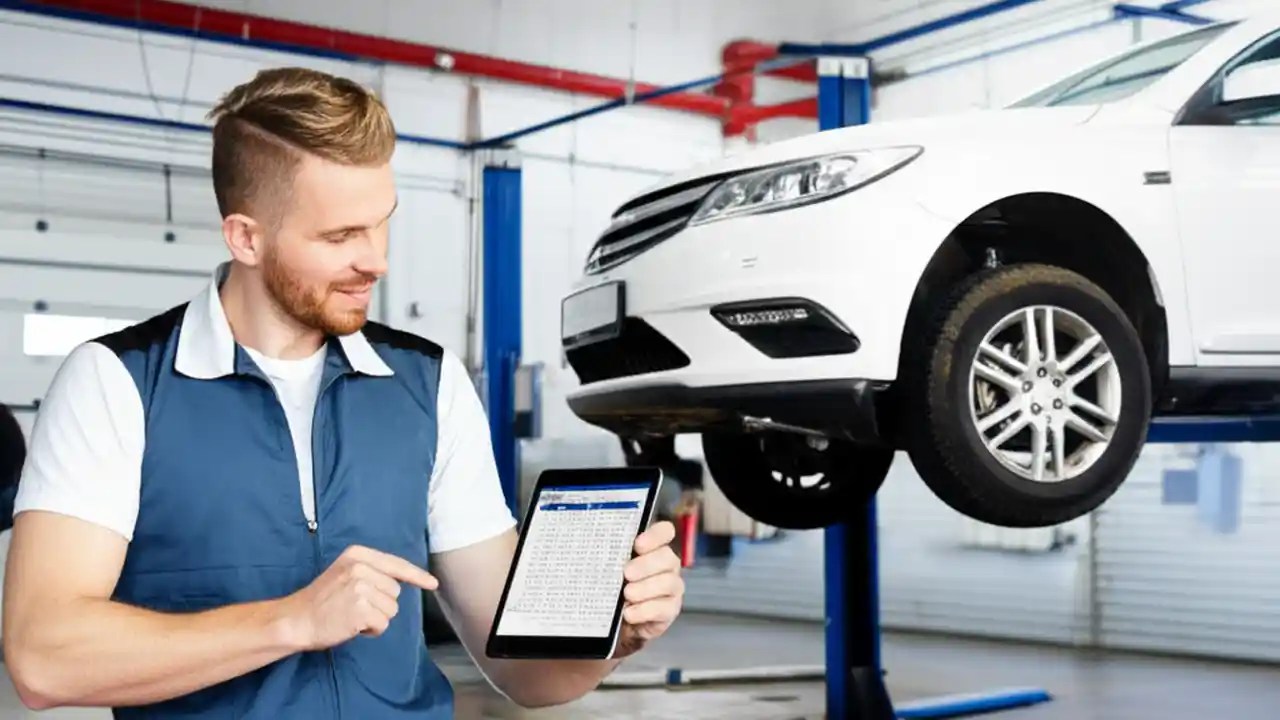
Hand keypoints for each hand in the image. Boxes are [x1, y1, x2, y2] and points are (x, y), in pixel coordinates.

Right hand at [281, 545, 437, 651]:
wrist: (296, 619)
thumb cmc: (322, 601)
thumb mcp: (346, 573)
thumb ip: (372, 572)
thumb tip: (406, 580)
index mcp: (358, 554)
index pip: (396, 564)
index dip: (417, 576)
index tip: (433, 583)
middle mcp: (360, 567)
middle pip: (395, 591)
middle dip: (381, 604)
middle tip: (354, 607)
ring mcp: (360, 587)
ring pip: (391, 610)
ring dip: (376, 618)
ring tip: (351, 616)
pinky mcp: (360, 608)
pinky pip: (382, 624)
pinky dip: (371, 630)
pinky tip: (352, 626)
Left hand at [615, 521, 683, 657]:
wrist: (617, 620)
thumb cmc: (613, 587)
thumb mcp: (609, 568)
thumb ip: (611, 556)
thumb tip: (596, 547)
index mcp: (653, 548)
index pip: (664, 532)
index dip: (655, 535)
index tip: (637, 544)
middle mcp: (666, 565)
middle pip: (667, 556)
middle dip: (646, 565)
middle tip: (627, 573)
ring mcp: (671, 587)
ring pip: (668, 582)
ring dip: (646, 588)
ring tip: (627, 594)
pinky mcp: (670, 609)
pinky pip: (664, 608)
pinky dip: (645, 610)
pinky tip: (629, 613)